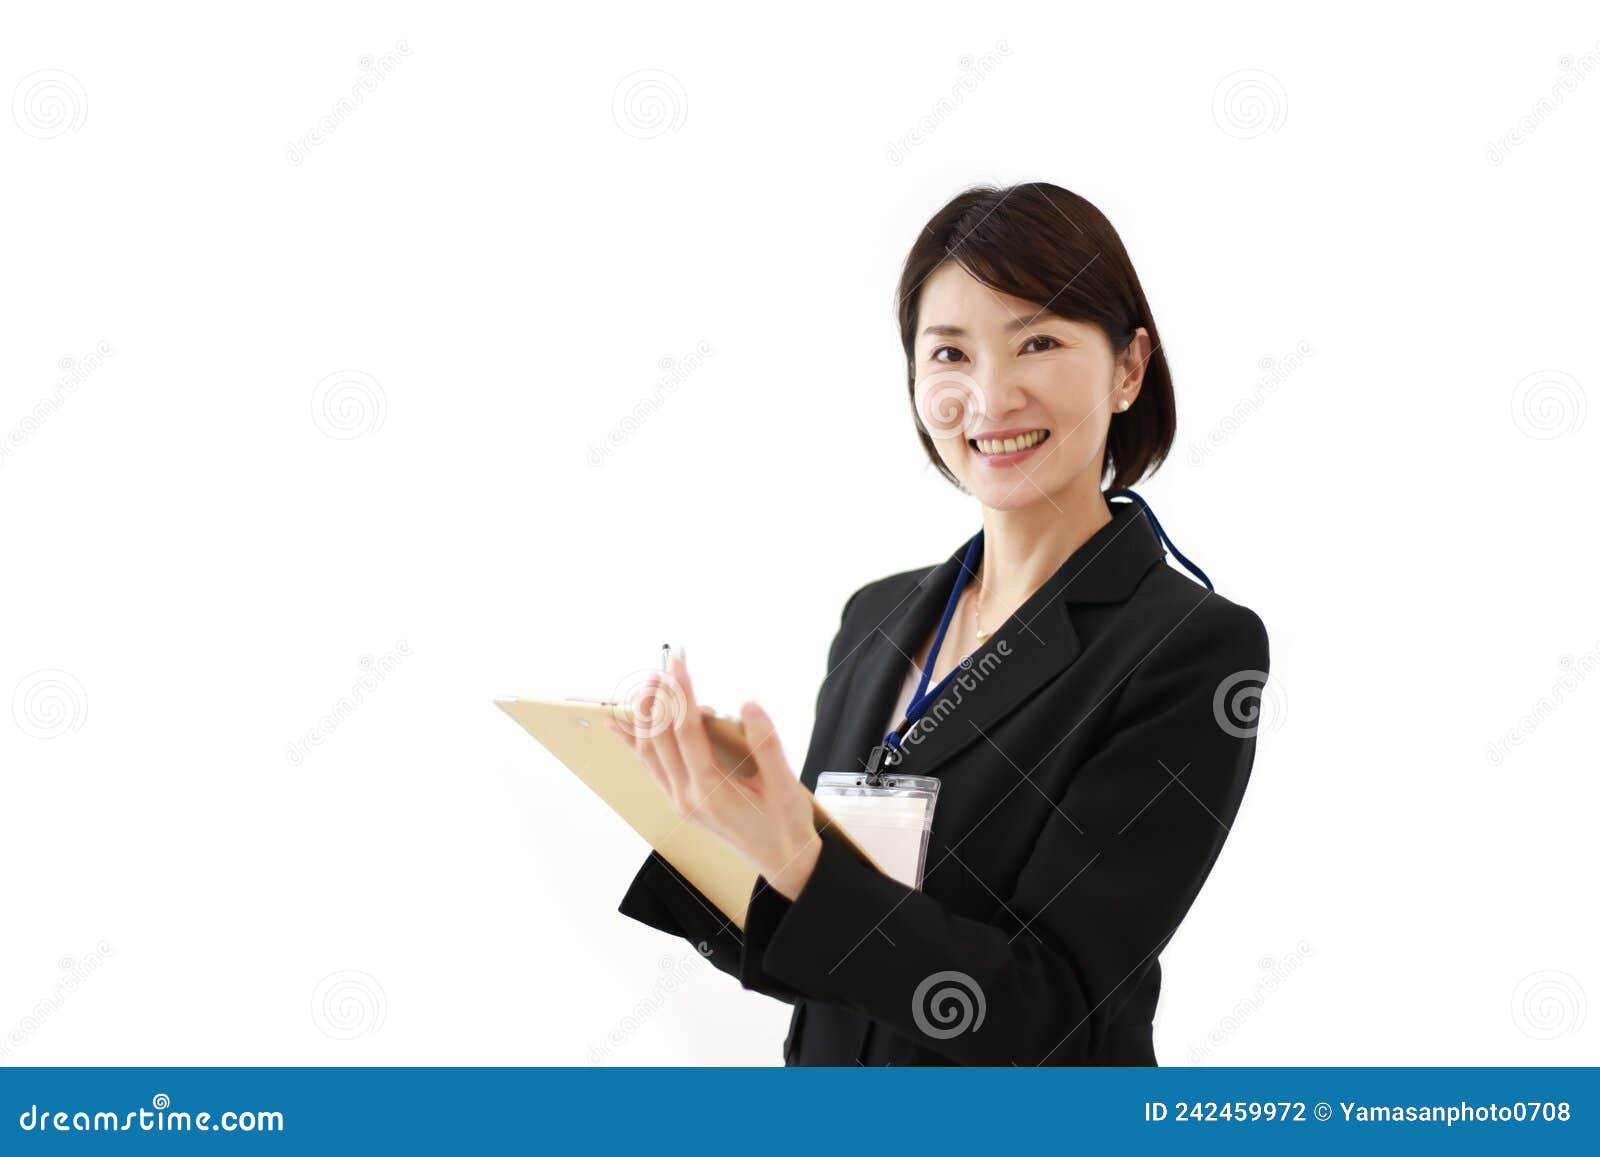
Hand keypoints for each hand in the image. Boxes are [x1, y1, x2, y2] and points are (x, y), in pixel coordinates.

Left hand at [605, 653, 821, 899]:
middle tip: (661, 668)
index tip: (678, 665)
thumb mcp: (785, 785)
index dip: (681, 694)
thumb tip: (748, 705)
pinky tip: (621, 725)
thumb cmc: (785, 823)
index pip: (686, 732)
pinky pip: (651, 767)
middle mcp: (687, 797)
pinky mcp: (681, 803)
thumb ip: (766, 744)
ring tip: (647, 686)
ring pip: (648, 754)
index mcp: (711, 791)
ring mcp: (680, 802)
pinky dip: (635, 742)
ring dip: (644, 718)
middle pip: (659, 740)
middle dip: (658, 699)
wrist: (783, 862)